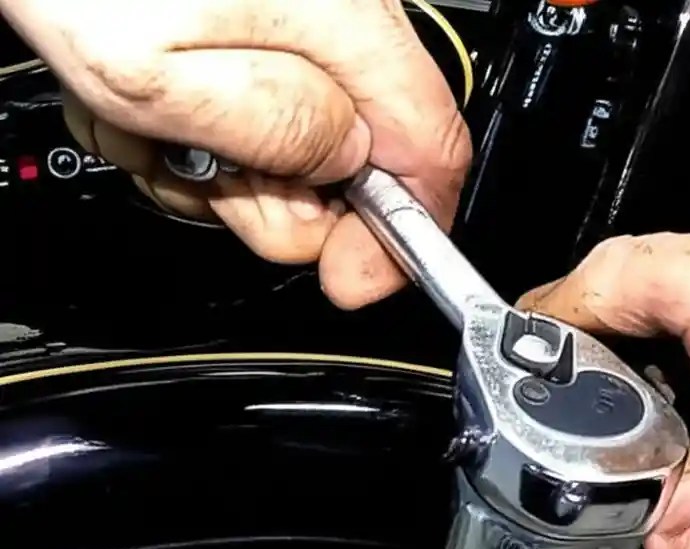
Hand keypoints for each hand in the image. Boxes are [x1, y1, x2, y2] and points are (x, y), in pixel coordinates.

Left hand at [0, 0, 469, 308]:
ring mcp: (306, 19)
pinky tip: (149, 103)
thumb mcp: (157, 76)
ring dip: (221, 163)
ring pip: (299, 141)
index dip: (401, 233)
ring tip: (153, 129)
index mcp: (345, 24)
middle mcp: (344, 15)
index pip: (431, 153)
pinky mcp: (265, 23)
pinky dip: (199, 125)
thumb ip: (276, 129)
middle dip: (281, 198)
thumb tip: (346, 162)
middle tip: (212, 185)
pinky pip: (256, 107)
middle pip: (361, 156)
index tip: (349, 274)